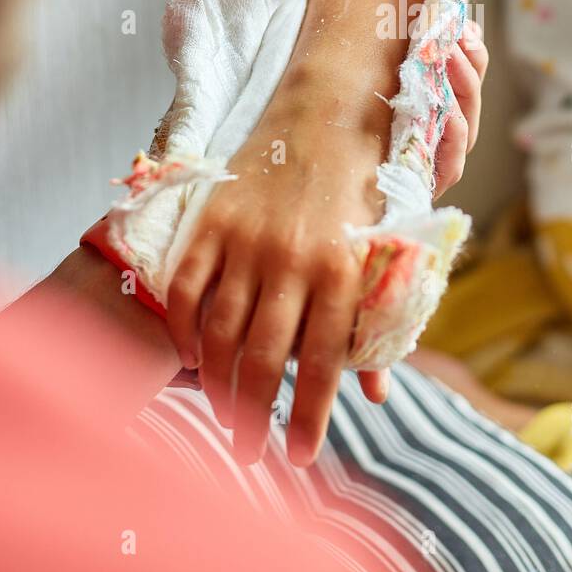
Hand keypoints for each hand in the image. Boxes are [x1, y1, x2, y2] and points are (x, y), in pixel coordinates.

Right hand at [164, 19, 487, 465]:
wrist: (328, 111)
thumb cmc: (365, 190)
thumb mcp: (385, 252)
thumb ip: (378, 322)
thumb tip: (376, 395)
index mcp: (343, 266)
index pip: (323, 361)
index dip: (307, 417)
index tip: (296, 459)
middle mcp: (292, 256)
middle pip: (264, 356)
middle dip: (255, 416)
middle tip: (248, 455)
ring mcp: (246, 238)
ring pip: (222, 330)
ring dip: (220, 384)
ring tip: (225, 419)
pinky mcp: (212, 220)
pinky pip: (189, 289)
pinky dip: (186, 329)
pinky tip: (192, 360)